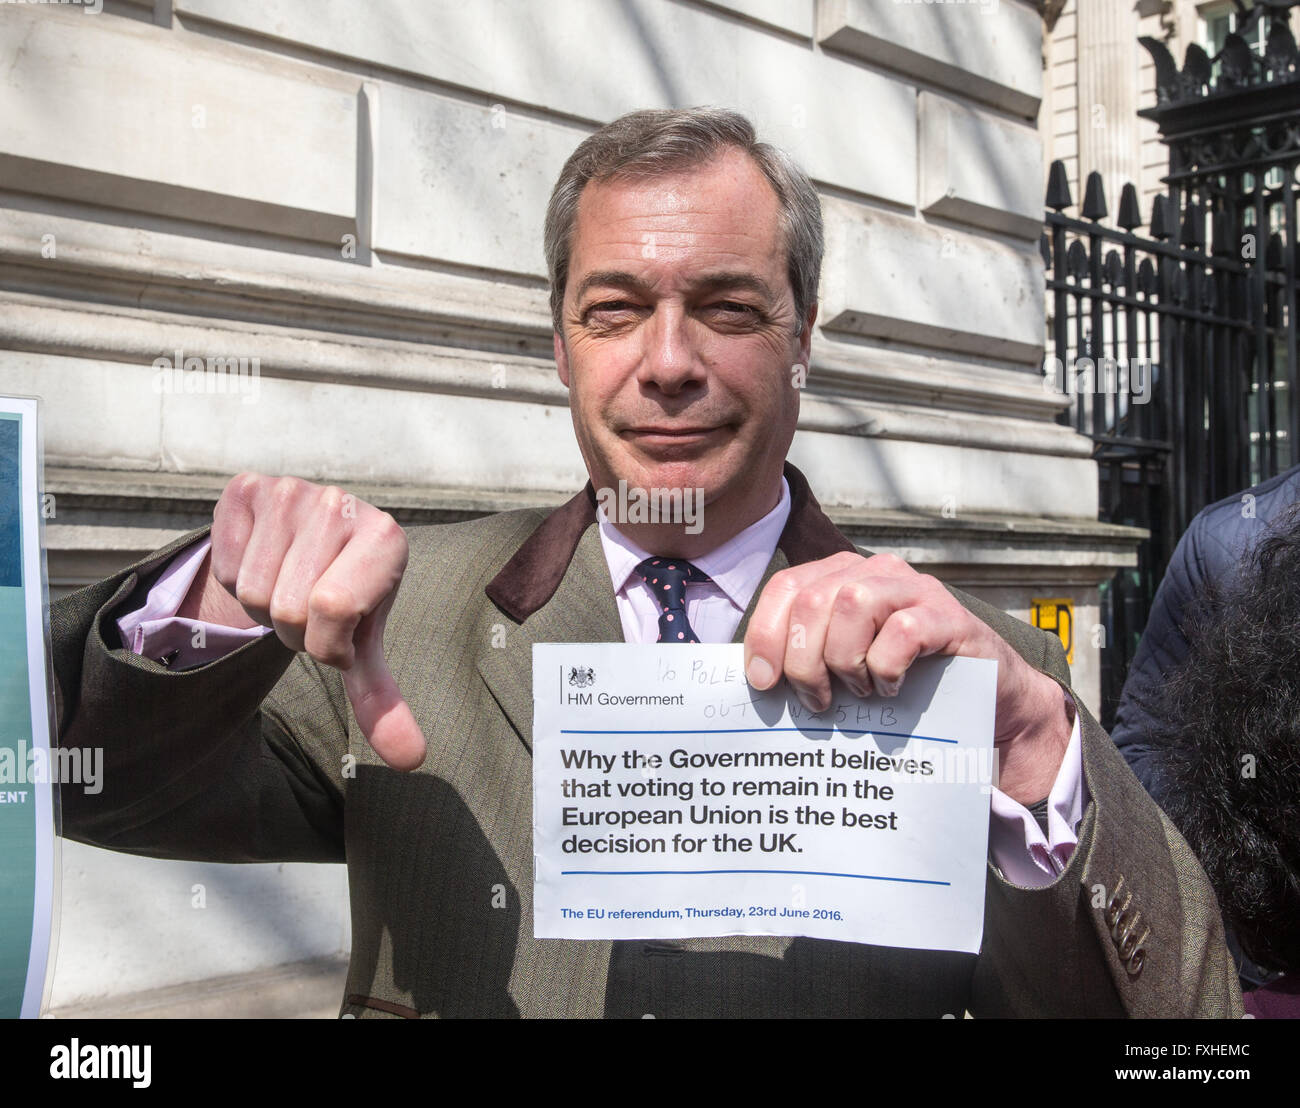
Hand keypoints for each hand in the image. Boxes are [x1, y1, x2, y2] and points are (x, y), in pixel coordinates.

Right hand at [182, 472, 425, 771]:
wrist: (308, 544)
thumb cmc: (344, 596)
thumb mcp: (363, 644)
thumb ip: (382, 700)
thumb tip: (410, 759)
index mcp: (386, 539)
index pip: (333, 611)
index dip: (325, 644)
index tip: (338, 636)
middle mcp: (342, 505)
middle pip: (288, 606)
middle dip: (293, 630)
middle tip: (307, 612)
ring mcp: (293, 490)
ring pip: (252, 589)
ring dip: (263, 607)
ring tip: (286, 585)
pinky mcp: (247, 485)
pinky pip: (223, 561)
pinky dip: (233, 574)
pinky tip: (261, 559)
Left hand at [741, 551, 1070, 803]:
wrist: (988, 701)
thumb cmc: (905, 683)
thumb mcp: (846, 666)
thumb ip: (806, 658)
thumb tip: (754, 681)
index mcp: (842, 576)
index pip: (786, 587)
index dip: (764, 633)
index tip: (762, 682)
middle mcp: (876, 572)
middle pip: (812, 600)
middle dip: (802, 658)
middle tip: (816, 700)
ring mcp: (915, 589)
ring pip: (852, 604)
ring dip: (843, 660)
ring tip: (856, 691)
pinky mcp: (949, 616)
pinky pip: (901, 631)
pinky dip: (884, 667)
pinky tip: (889, 690)